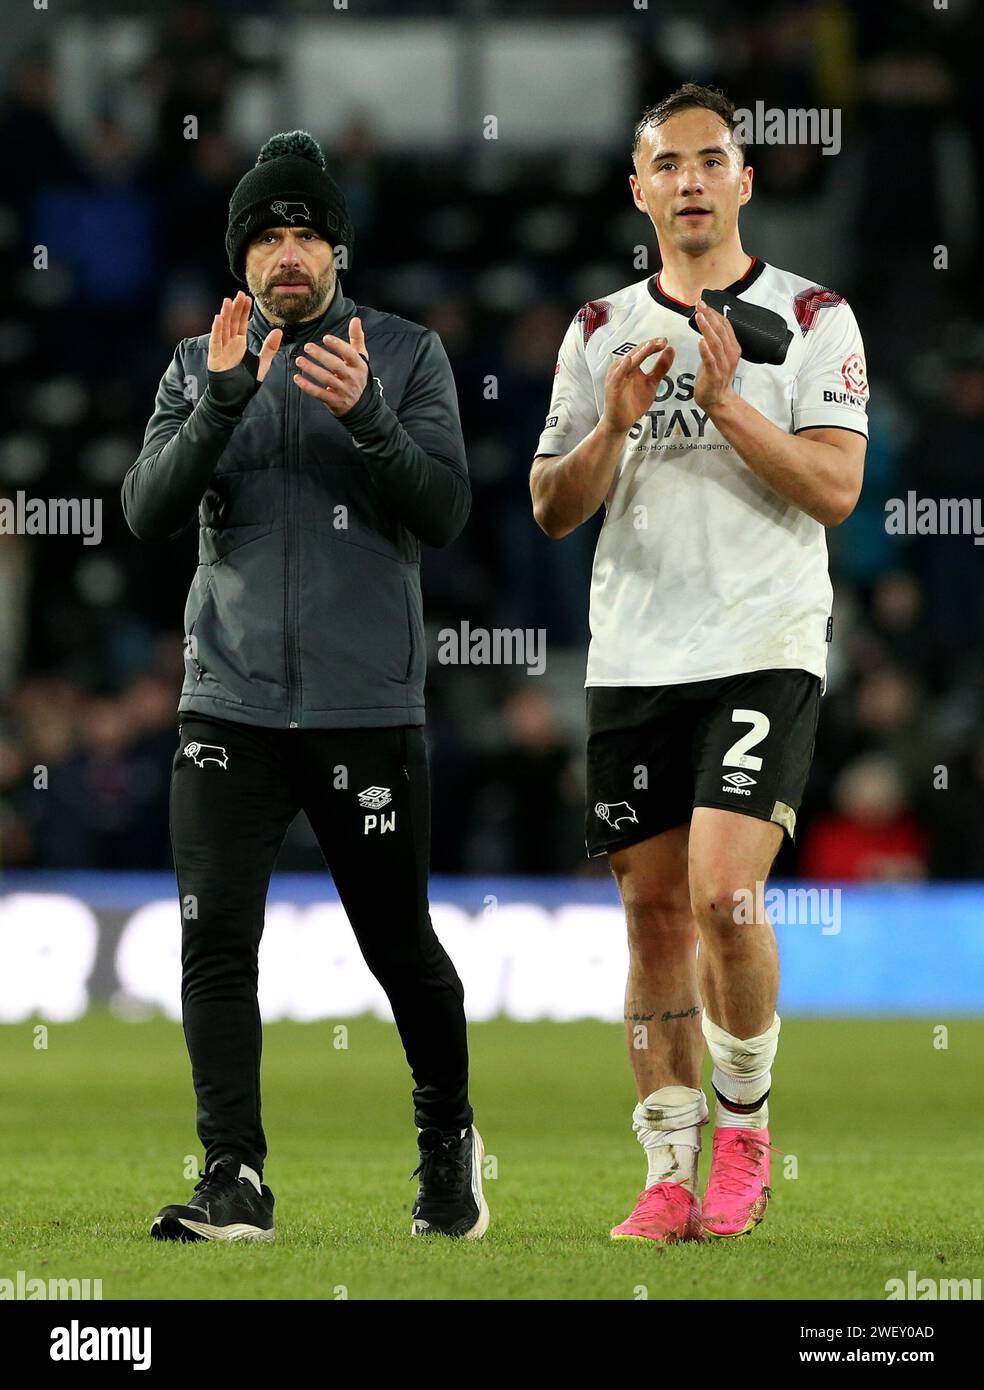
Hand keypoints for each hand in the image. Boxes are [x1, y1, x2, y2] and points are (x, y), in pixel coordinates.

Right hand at [207, 290, 281, 381]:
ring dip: (225, 314)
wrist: (233, 397)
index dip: (244, 311)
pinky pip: (216, 341)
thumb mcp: (262, 363)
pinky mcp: (215, 357)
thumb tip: (279, 331)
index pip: (242, 323)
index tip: (247, 298)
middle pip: (232, 322)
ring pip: (224, 328)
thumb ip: (270, 348)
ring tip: (228, 300)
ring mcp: (222, 349)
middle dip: (236, 308)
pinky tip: (218, 318)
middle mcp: (230, 344)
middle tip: (239, 294)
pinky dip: (217, 330)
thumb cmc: (245, 381)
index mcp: (240, 344)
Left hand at [293, 315, 370, 415]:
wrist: (360, 405)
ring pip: (326, 379)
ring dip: (311, 369)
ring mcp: (343, 391)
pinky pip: (319, 393)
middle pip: (336, 366)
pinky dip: (307, 386)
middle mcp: (352, 379)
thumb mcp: (360, 358)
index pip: (350, 354)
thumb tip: (355, 319)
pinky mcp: (334, 401)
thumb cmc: (356, 375)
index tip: (325, 338)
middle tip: (307, 346)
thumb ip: (356, 338)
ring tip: (299, 360)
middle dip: (321, 356)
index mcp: (359, 366)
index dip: (338, 346)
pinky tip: (297, 378)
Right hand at [601, 337, 674, 434]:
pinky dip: (622, 368)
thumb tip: (671, 349)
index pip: (643, 351)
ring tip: (650, 346)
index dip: (654, 345)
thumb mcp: (652, 383)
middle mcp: (623, 368)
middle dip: (649, 347)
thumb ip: (661, 367)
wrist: (621, 422)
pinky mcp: (612, 388)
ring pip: (627, 362)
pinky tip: (629, 360)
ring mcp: (616, 377)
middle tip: (662, 341)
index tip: (666, 341)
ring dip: (638, 353)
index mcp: (632, 366)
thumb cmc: (633, 402)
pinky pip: (616, 376)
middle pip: (636, 353)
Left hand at [693, 298, 740, 412]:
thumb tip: (712, 321)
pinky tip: (700, 341)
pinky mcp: (715, 375)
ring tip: (699, 316)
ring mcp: (723, 365)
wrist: (718, 400)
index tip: (705, 302)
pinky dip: (705, 350)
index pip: (725, 326)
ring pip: (716, 343)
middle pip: (721, 331)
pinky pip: (710, 361)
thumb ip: (717, 340)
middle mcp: (730, 354)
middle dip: (710, 315)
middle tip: (700, 304)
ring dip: (707, 328)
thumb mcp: (719, 355)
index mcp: (732, 348)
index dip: (715, 313)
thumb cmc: (716, 376)